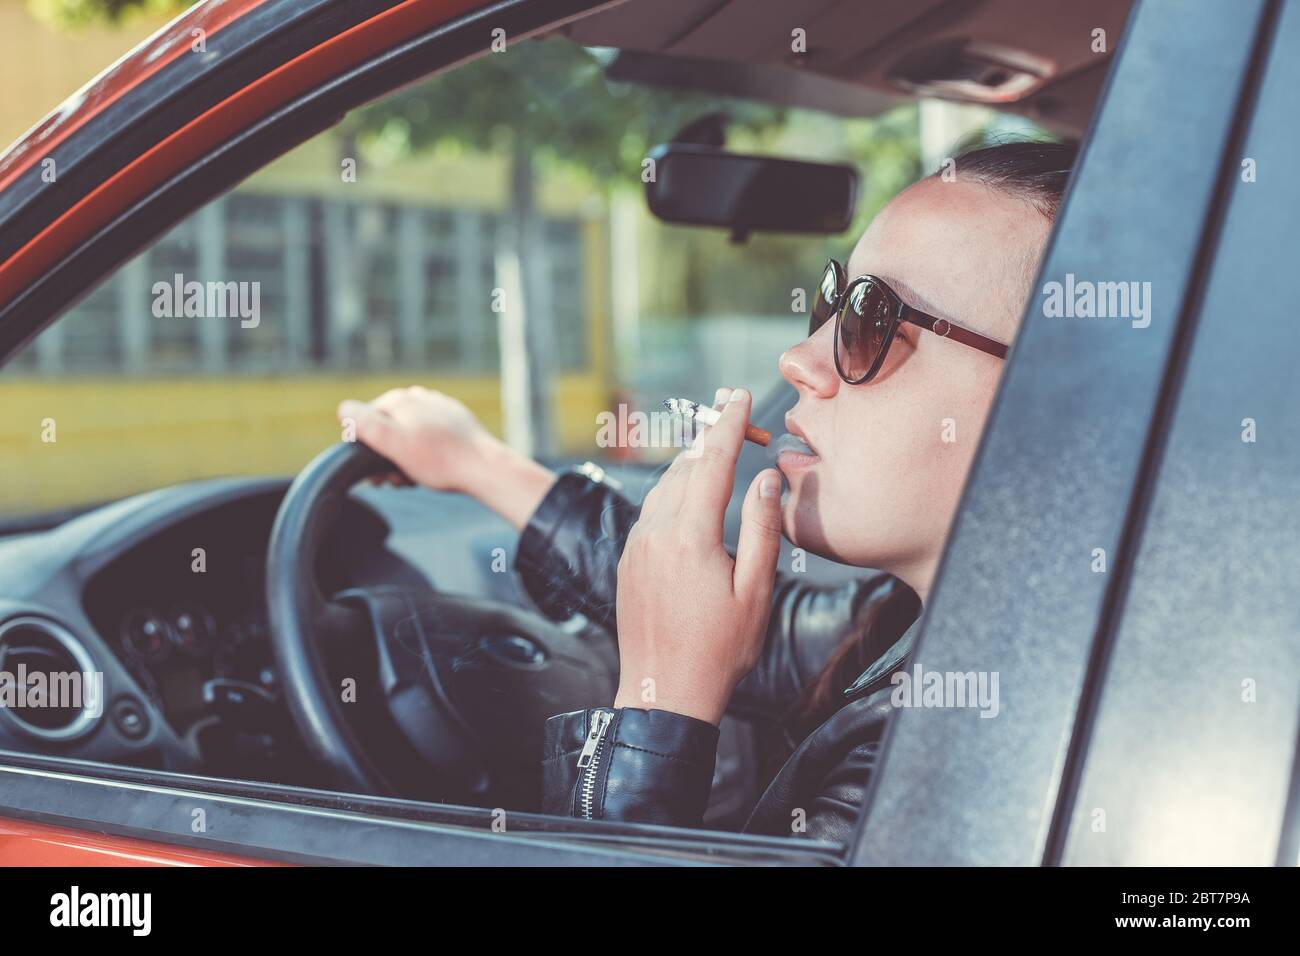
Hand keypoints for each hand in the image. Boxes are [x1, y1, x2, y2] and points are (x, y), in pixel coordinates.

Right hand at [337, 386, 554, 527]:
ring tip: (415, 477)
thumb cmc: (438, 460)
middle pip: (387, 430)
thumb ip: (366, 425)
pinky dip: (424, 454)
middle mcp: (418, 397)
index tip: (376, 475)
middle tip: (396, 480)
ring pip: (408, 435)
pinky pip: (428, 438)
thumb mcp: (393, 443)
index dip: (365, 450)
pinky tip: (433, 469)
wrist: (483, 468)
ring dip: (404, 459)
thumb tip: (343, 409)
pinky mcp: (454, 422)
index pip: (365, 423)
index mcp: (399, 400)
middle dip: (386, 457)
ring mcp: (438, 408)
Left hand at [612, 387, 783, 725]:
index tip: (739, 395)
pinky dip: (672, 489)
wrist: (663, 693)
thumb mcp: (755, 591)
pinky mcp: (627, 561)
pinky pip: (649, 509)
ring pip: (663, 485)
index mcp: (689, 537)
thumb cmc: (719, 650)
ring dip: (690, 460)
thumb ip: (762, 529)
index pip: (712, 463)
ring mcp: (636, 546)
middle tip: (735, 411)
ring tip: (715, 443)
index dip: (729, 425)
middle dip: (711, 435)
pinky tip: (687, 492)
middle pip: (685, 466)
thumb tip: (766, 479)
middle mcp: (655, 533)